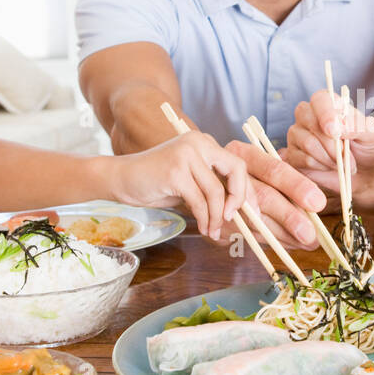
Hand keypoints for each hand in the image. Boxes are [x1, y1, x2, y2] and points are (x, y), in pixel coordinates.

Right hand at [113, 131, 252, 239]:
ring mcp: (186, 155)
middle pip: (235, 171)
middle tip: (234, 220)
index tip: (251, 210)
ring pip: (215, 192)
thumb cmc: (156, 182)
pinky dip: (205, 219)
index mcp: (204, 143)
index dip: (247, 189)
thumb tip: (240, 210)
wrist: (121, 178)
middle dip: (239, 200)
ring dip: (217, 217)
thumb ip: (212, 187)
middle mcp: (198, 143)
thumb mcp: (190, 181)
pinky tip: (204, 228)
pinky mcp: (175, 171)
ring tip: (213, 231)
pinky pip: (199, 201)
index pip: (237, 164)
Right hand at [225, 140, 326, 249]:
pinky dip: (270, 241)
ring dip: (283, 235)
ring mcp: (220, 199)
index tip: (318, 203)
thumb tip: (316, 204)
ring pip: (255, 220)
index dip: (297, 186)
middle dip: (289, 217)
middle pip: (263, 196)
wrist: (206, 185)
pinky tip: (289, 243)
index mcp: (246, 155)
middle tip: (310, 234)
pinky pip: (246, 233)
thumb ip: (285, 184)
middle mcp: (230, 174)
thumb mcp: (262, 170)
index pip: (274, 169)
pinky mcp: (216, 220)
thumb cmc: (247, 177)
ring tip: (306, 243)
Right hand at [282, 88, 373, 195]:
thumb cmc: (365, 148)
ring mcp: (297, 135)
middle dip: (331, 143)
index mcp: (328, 104)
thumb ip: (358, 126)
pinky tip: (330, 167)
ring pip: (308, 143)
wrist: (361, 174)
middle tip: (347, 156)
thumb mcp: (371, 134)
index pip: (320, 99)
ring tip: (342, 164)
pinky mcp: (293, 155)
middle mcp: (308, 115)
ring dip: (329, 157)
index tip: (335, 132)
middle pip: (309, 120)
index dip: (326, 113)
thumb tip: (340, 127)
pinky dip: (321, 166)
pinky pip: (303, 159)